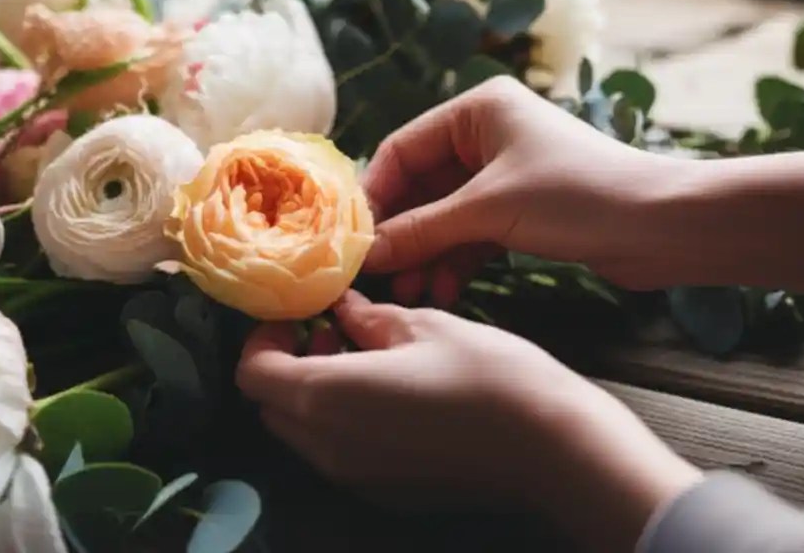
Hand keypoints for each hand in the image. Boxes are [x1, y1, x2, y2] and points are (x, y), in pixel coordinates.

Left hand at [237, 291, 700, 551]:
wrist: (551, 446)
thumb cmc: (487, 374)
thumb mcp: (424, 325)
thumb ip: (368, 319)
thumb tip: (343, 311)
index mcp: (326, 397)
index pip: (252, 372)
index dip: (262, 337)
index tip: (295, 313)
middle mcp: (328, 447)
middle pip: (270, 407)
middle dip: (285, 364)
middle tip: (327, 330)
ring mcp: (356, 477)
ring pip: (301, 433)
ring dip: (312, 393)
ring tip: (361, 356)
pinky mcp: (385, 493)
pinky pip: (337, 454)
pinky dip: (341, 421)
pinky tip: (387, 392)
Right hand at [361, 75, 682, 305]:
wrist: (661, 227)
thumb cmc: (577, 196)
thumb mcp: (488, 211)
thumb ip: (421, 230)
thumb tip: (365, 252)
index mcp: (478, 110)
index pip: (402, 148)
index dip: (376, 194)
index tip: (353, 238)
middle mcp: (488, 136)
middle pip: (420, 186)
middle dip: (401, 233)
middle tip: (377, 274)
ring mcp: (505, 175)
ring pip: (444, 216)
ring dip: (425, 253)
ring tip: (409, 291)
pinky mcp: (522, 211)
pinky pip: (471, 235)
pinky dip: (454, 261)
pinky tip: (441, 291)